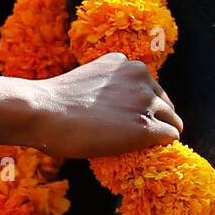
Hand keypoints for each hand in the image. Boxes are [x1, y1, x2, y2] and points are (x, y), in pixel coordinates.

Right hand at [0, 52, 182, 158]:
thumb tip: (114, 110)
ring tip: (141, 147)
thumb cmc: (52, 104)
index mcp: (124, 62)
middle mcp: (140, 75)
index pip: (147, 86)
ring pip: (171, 120)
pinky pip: (170, 136)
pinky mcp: (148, 126)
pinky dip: (161, 145)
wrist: (43, 112)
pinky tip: (146, 152)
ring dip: (160, 133)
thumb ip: (108, 88)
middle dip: (154, 118)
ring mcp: (146, 101)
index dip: (140, 105)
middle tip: (135, 136)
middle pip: (163, 102)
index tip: (127, 119)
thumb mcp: (86, 81)